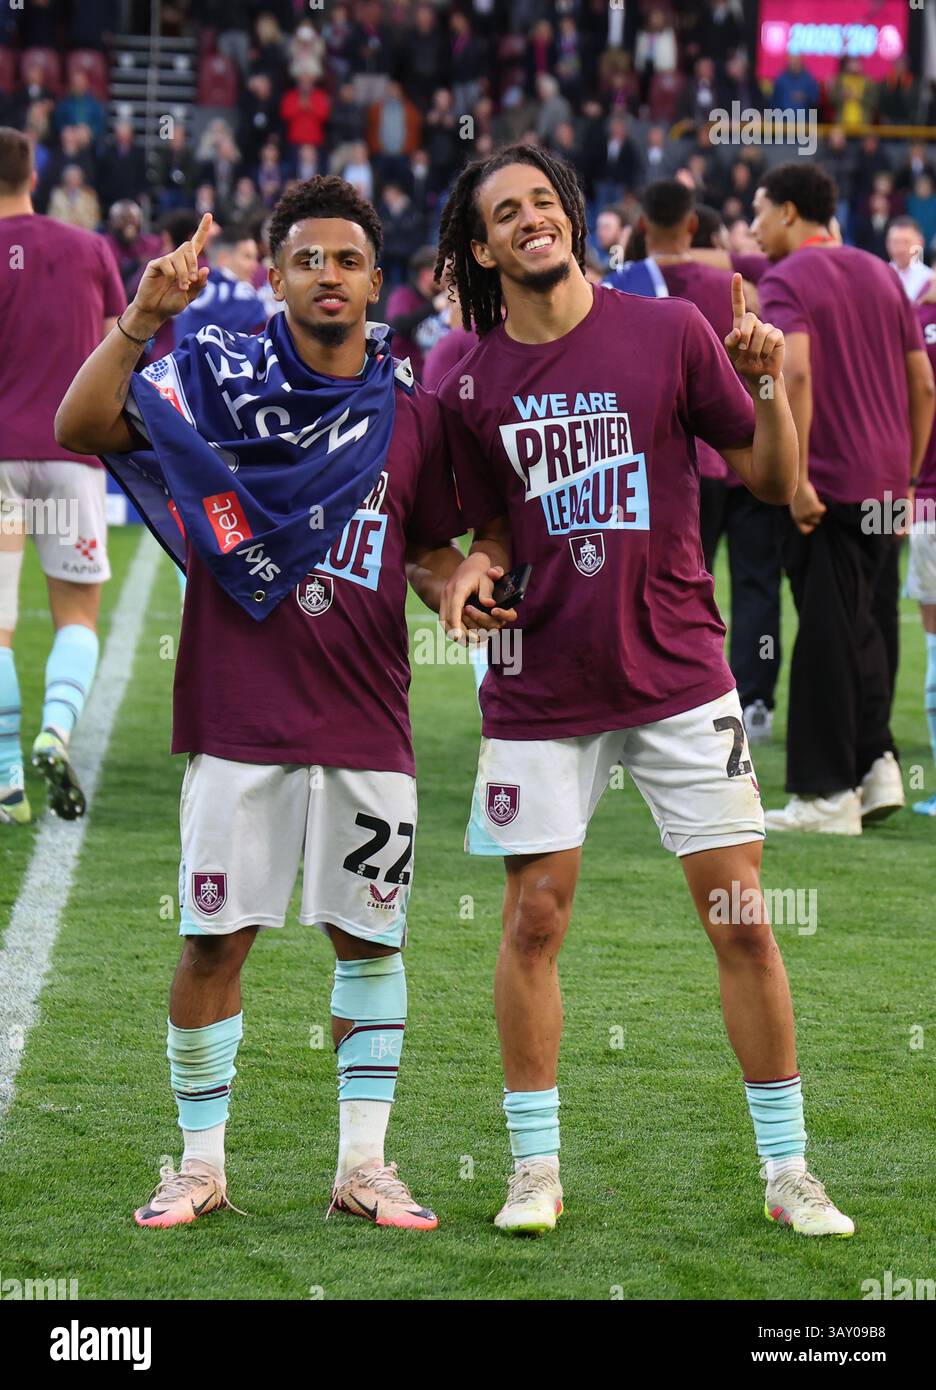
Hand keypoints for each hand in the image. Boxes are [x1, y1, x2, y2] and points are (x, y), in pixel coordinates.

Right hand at [128, 212, 212, 329]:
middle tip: (193, 280)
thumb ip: (199, 285)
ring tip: (182, 287)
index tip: (209, 215)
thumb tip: (206, 268)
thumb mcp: (190, 296)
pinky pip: (166, 263)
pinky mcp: (154, 265)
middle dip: (193, 262)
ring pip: (178, 256)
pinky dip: (172, 274)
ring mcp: (164, 261)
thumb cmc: (171, 303)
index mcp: (187, 265)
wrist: (155, 311)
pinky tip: (169, 282)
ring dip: (184, 273)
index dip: (203, 230)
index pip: (196, 244)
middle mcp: (176, 259)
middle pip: (188, 247)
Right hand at [439, 555, 517, 640]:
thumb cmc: (481, 573)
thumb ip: (487, 592)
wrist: (471, 564)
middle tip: (466, 642)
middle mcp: (448, 593)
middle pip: (447, 617)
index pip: (454, 607)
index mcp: (458, 588)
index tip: (457, 636)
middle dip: (455, 632)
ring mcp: (444, 598)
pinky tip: (458, 635)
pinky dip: (450, 628)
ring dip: (451, 632)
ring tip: (462, 641)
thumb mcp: (487, 579)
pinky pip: (443, 618)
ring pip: (443, 620)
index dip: (455, 623)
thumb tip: (489, 604)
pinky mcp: (445, 602)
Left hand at [724, 273, 783, 384]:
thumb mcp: (733, 354)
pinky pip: (771, 338)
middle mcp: (755, 323)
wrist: (760, 375)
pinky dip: (766, 350)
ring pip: (761, 332)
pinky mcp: (778, 335)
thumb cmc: (745, 363)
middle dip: (746, 334)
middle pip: (750, 317)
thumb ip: (730, 342)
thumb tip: (737, 331)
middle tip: (744, 349)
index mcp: (741, 325)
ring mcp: (768, 328)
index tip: (736, 274)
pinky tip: (766, 356)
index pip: (738, 305)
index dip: (737, 290)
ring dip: (755, 349)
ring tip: (755, 357)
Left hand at [790, 479, 826, 533]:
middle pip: (816, 522)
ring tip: (813, 501)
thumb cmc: (797, 493)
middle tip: (813, 506)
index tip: (813, 523)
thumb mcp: (798, 505)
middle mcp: (802, 518)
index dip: (810, 527)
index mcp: (796, 517)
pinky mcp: (814, 508)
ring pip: (820, 515)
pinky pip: (823, 510)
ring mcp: (808, 513)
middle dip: (817, 515)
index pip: (804, 530)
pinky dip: (821, 505)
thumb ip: (803, 512)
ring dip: (818, 508)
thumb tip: (814, 520)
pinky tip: (816, 499)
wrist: (797, 485)